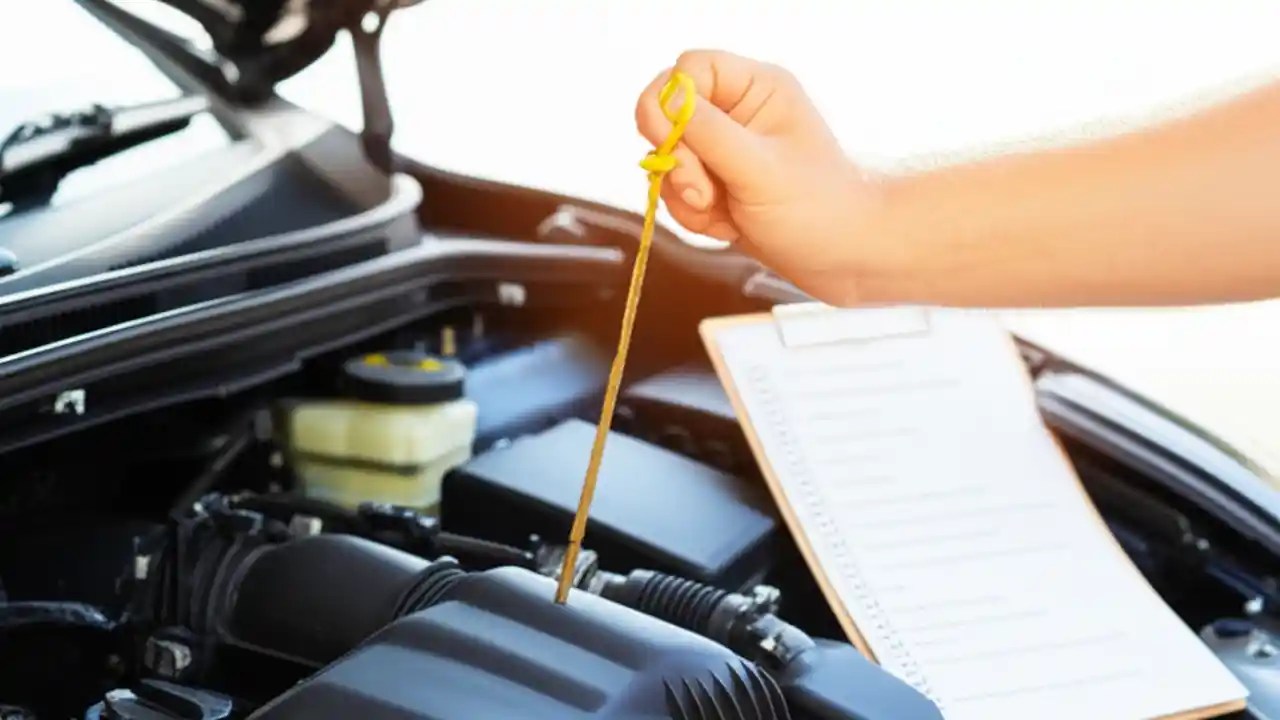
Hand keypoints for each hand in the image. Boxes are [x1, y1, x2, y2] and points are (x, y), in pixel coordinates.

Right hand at [636, 50, 886, 305]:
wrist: (844, 261)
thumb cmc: (818, 211)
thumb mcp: (758, 169)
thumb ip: (707, 132)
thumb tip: (664, 100)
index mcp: (758, 89)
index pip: (690, 69)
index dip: (669, 101)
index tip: (669, 141)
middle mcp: (738, 112)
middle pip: (668, 115)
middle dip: (677, 162)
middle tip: (703, 194)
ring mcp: (724, 150)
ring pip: (668, 159)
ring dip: (684, 195)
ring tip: (724, 216)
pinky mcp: (716, 184)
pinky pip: (676, 191)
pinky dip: (692, 215)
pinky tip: (727, 227)